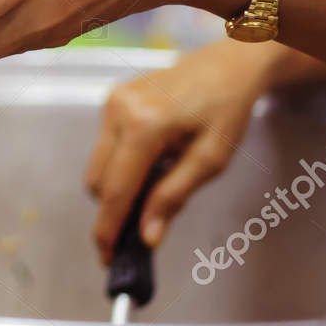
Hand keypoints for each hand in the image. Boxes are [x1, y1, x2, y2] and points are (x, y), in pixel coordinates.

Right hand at [85, 42, 277, 261]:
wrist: (228, 66)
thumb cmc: (227, 111)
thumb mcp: (211, 160)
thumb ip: (173, 197)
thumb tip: (146, 237)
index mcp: (145, 126)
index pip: (116, 190)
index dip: (109, 229)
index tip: (107, 259)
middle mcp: (119, 111)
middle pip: (98, 182)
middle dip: (113, 210)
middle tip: (139, 230)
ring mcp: (112, 103)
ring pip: (97, 166)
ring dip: (117, 188)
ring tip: (152, 191)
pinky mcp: (112, 100)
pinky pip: (105, 147)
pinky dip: (120, 166)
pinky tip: (149, 163)